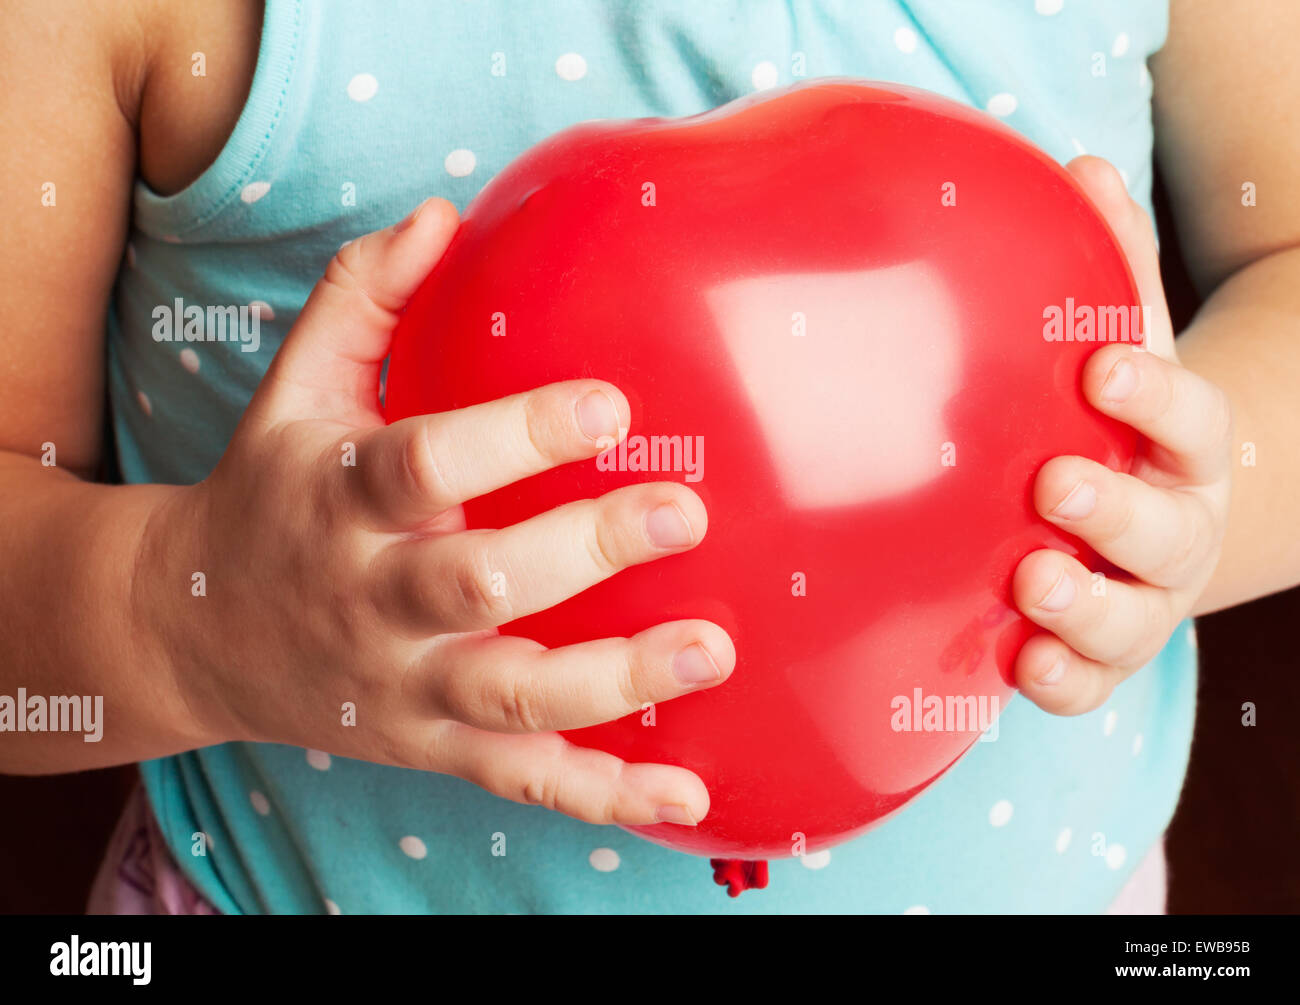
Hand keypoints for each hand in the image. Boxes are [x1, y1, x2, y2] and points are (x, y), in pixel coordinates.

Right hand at [142, 198, 733, 826]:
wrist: (193, 631)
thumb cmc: (269, 494)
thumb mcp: (295, 389)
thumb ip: (360, 298)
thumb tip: (438, 214)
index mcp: (341, 497)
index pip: (425, 464)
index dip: (516, 436)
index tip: (609, 404)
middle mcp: (373, 596)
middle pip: (480, 584)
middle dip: (585, 552)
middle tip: (686, 513)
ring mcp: (406, 682)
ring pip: (513, 696)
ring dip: (617, 680)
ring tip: (712, 648)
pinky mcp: (432, 744)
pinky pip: (524, 780)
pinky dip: (605, 792)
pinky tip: (687, 794)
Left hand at [1013, 157, 1231, 713]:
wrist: (1136, 511)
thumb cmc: (1111, 420)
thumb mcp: (1117, 343)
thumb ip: (1106, 263)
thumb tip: (1078, 163)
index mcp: (1179, 443)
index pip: (1188, 416)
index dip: (1155, 394)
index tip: (1103, 365)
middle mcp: (1173, 525)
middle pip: (1167, 528)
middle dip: (1116, 510)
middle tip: (1054, 484)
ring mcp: (1142, 598)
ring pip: (1135, 617)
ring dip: (1087, 605)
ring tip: (1031, 579)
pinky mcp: (1099, 655)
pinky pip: (1090, 683)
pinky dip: (1062, 679)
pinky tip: (1019, 665)